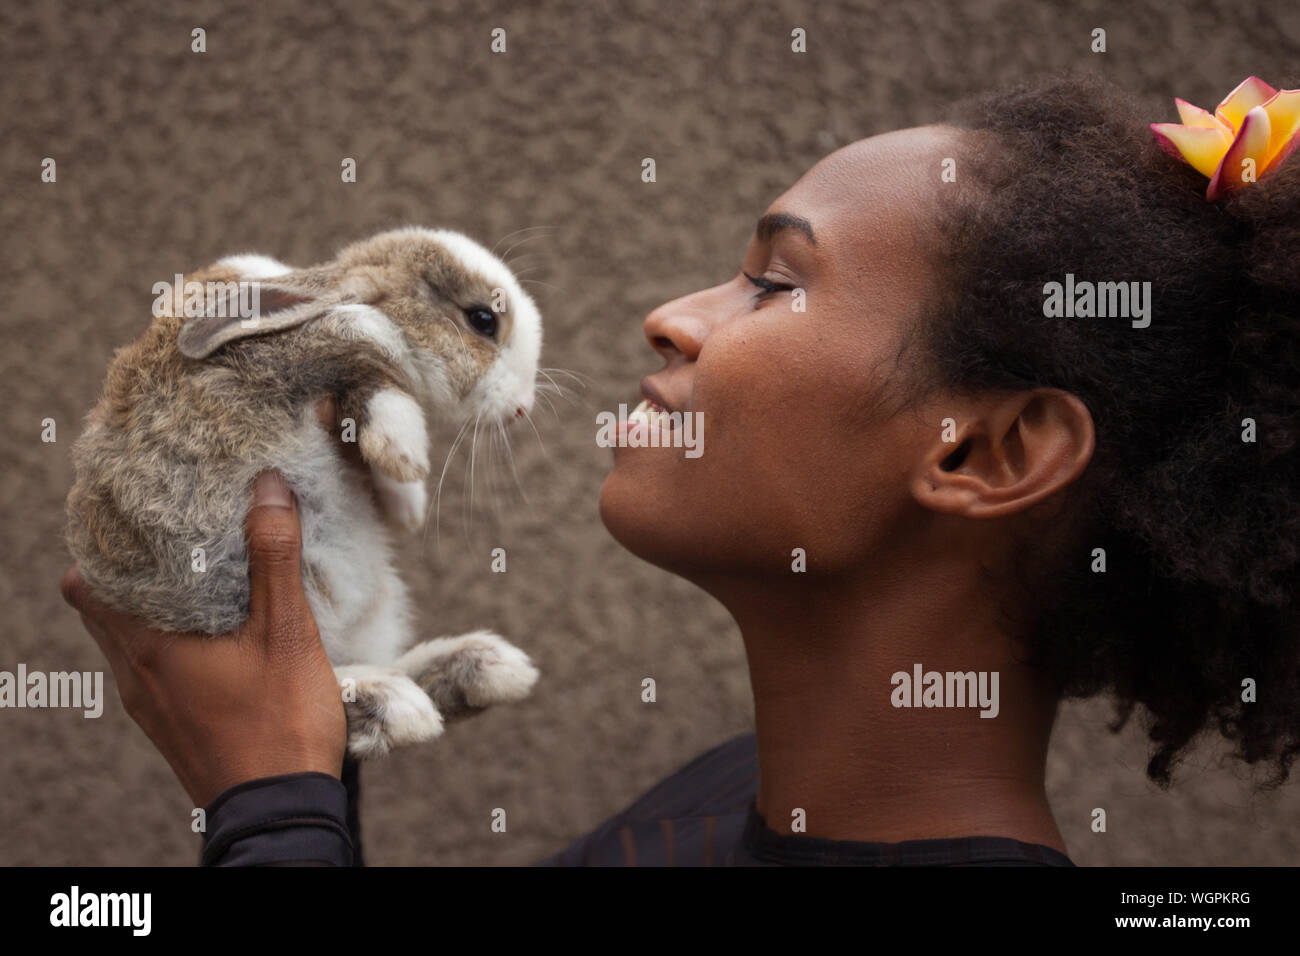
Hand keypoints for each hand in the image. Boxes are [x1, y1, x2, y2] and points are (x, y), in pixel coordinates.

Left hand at [61, 464, 347, 808]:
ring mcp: (149, 703)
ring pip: (126, 638)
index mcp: (148, 646)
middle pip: (101, 607)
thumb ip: (273, 558)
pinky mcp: (169, 723)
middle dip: (130, 570)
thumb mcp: (288, 632)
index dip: (103, 547)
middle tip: (173, 536)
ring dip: (151, 606)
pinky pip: (150, 666)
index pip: (87, 584)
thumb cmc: (280, 724)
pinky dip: (168, 638)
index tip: (138, 517)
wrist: (279, 812)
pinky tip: (216, 631)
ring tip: (198, 575)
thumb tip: (266, 489)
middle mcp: (134, 674)